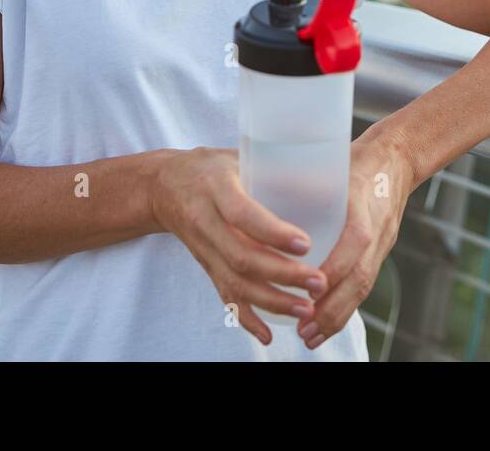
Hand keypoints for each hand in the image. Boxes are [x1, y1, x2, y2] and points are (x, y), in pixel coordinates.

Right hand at [149, 147, 328, 346]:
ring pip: (234, 282)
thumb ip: (274, 167)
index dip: (273, 232)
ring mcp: (203, 249)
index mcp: (216, 187)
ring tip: (306, 309)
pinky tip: (268, 335)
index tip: (305, 244)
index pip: (243, 214)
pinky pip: (224, 296)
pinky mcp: (205, 267)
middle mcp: (205, 221)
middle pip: (241, 257)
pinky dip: (246, 319)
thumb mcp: (237, 154)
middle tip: (318, 283)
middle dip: (282, 275)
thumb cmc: (211, 167)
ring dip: (272, 301)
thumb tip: (325, 181)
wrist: (164, 186)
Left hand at [296, 134, 414, 348]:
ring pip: (361, 288)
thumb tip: (262, 199)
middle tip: (304, 328)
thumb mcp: (332, 165)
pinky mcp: (380, 252)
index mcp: (365, 205)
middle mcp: (377, 230)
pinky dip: (344, 309)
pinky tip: (324, 325)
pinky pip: (363, 286)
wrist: (395, 159)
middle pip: (359, 276)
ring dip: (336, 316)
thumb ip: (305, 184)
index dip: (334, 269)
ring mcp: (381, 244)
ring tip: (309, 336)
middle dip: (332, 307)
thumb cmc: (354, 160)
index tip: (310, 290)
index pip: (355, 243)